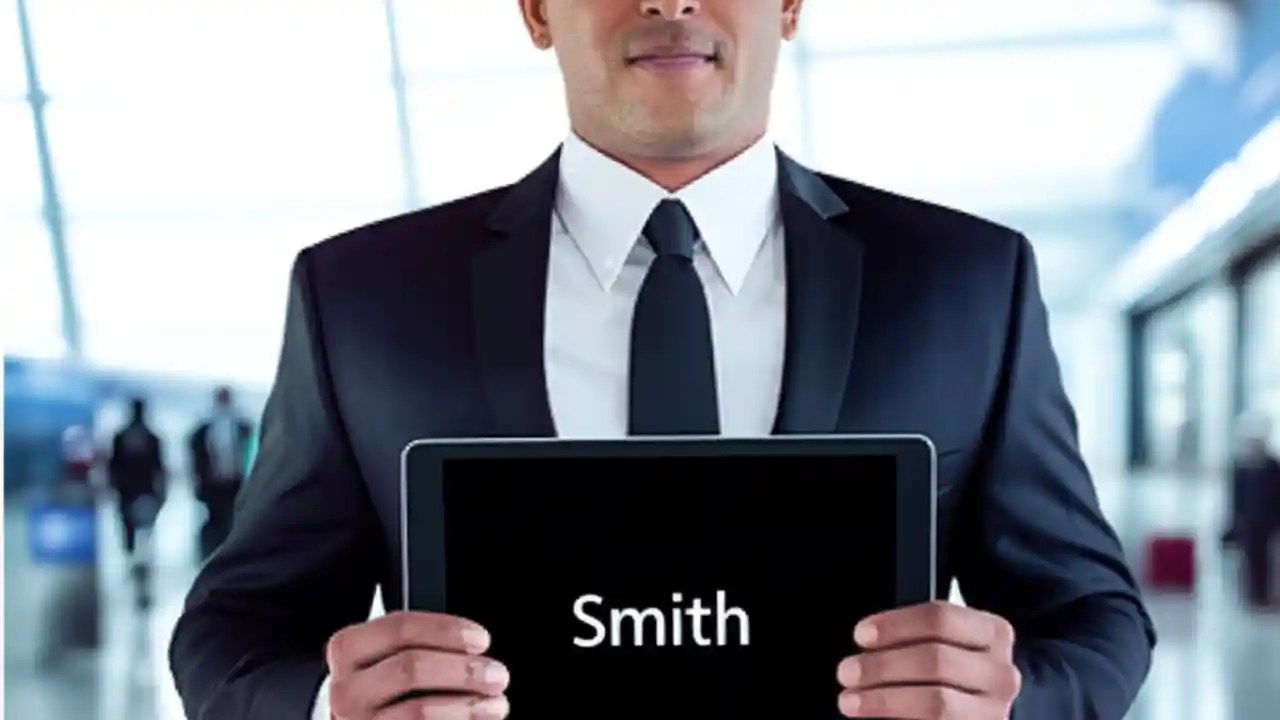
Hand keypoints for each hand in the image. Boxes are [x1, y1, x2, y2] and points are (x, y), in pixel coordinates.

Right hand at [326, 611, 509, 719]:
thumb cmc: (390, 690)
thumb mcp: (392, 658)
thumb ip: (421, 644)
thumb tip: (474, 646)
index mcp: (348, 649)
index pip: (399, 628)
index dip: (446, 631)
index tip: (481, 639)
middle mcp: (344, 689)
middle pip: (410, 668)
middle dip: (463, 671)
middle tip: (497, 675)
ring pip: (417, 711)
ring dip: (467, 706)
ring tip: (496, 704)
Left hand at [836, 601, 1020, 718]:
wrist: (973, 710)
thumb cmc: (949, 672)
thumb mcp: (942, 642)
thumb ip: (914, 636)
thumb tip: (866, 638)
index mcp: (992, 633)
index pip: (941, 618)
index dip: (896, 625)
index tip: (861, 635)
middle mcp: (1000, 672)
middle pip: (935, 660)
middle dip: (882, 666)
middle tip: (847, 671)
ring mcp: (994, 710)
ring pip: (936, 702)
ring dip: (884, 699)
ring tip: (850, 700)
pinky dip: (897, 718)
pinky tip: (873, 717)